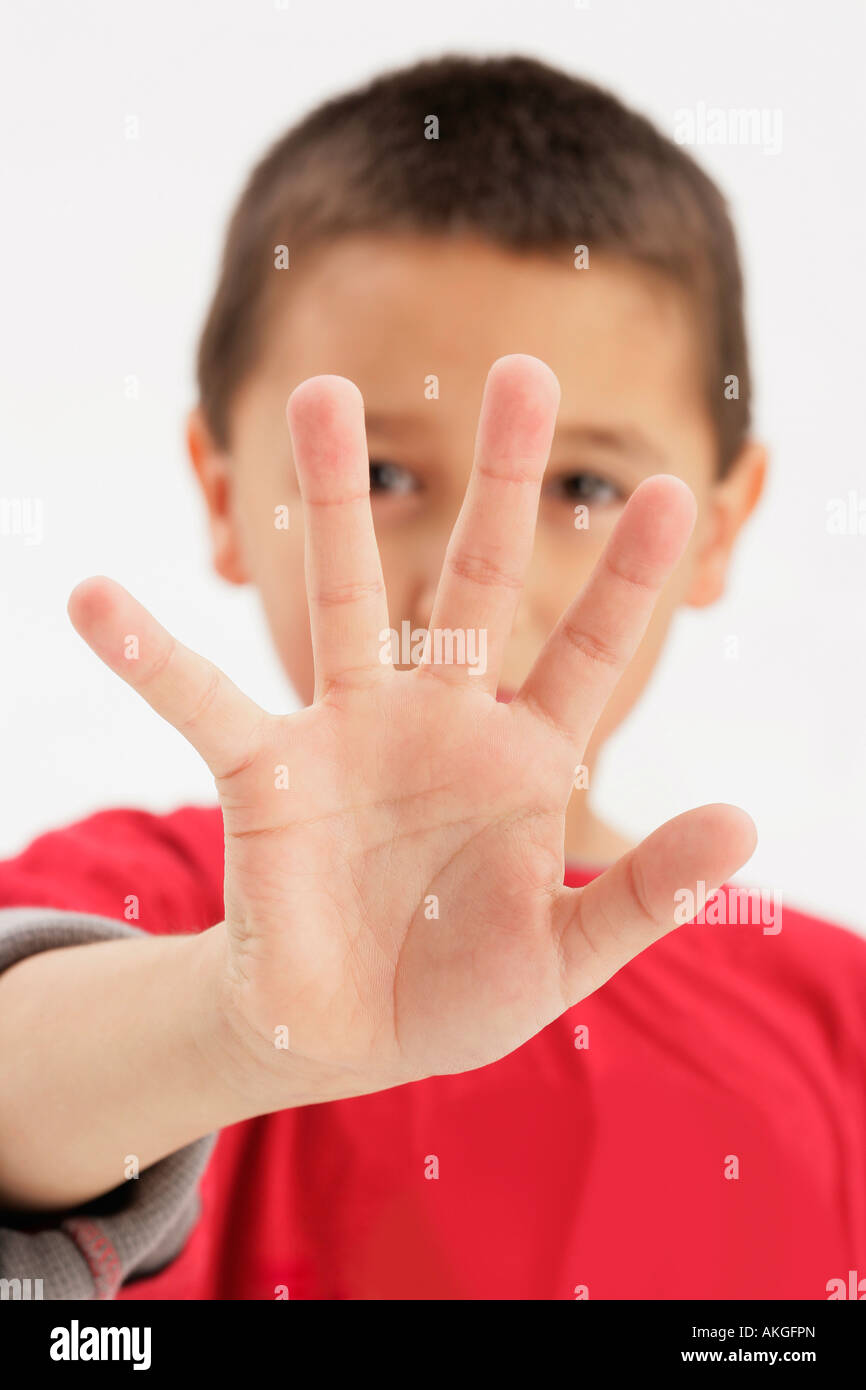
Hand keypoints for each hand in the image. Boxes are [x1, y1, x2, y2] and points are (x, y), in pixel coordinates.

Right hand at [68, 355, 754, 1102]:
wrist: (345, 1036)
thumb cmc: (463, 988)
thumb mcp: (567, 954)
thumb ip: (644, 891)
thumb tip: (745, 822)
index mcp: (525, 758)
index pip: (586, 651)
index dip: (628, 578)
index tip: (674, 491)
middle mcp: (439, 719)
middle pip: (475, 579)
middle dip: (501, 480)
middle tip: (520, 367)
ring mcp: (349, 733)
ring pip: (344, 598)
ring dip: (332, 501)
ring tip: (326, 394)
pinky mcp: (265, 771)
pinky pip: (200, 703)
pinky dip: (151, 657)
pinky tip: (96, 600)